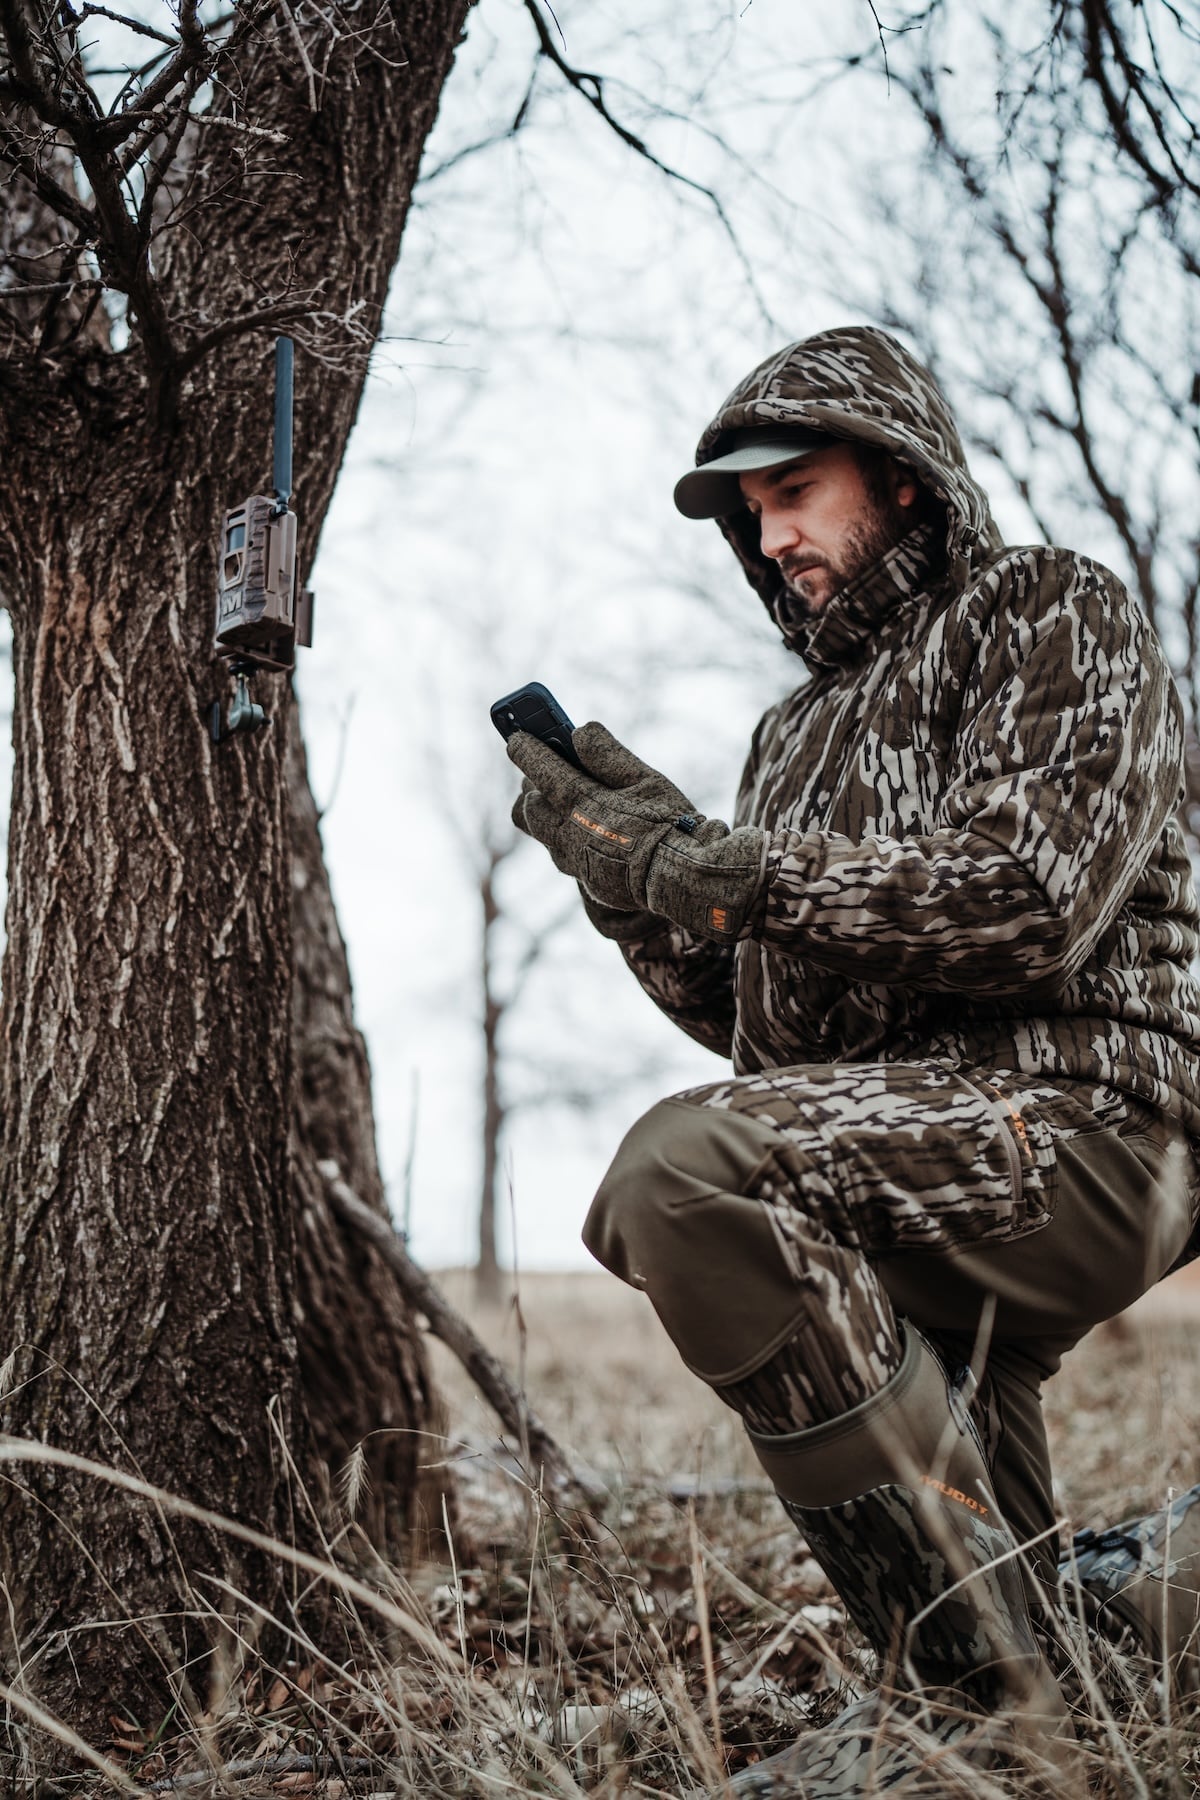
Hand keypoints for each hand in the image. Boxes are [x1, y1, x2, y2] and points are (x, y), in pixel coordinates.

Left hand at [508, 721, 764, 940]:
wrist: (687, 878)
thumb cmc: (671, 823)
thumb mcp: (646, 778)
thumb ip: (608, 755)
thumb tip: (579, 732)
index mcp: (582, 803)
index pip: (540, 771)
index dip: (526, 751)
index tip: (516, 738)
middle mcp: (569, 836)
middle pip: (526, 808)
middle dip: (531, 786)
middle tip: (545, 771)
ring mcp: (576, 862)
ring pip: (542, 834)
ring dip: (546, 814)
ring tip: (566, 801)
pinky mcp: (588, 882)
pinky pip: (563, 856)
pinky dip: (566, 838)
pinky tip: (589, 831)